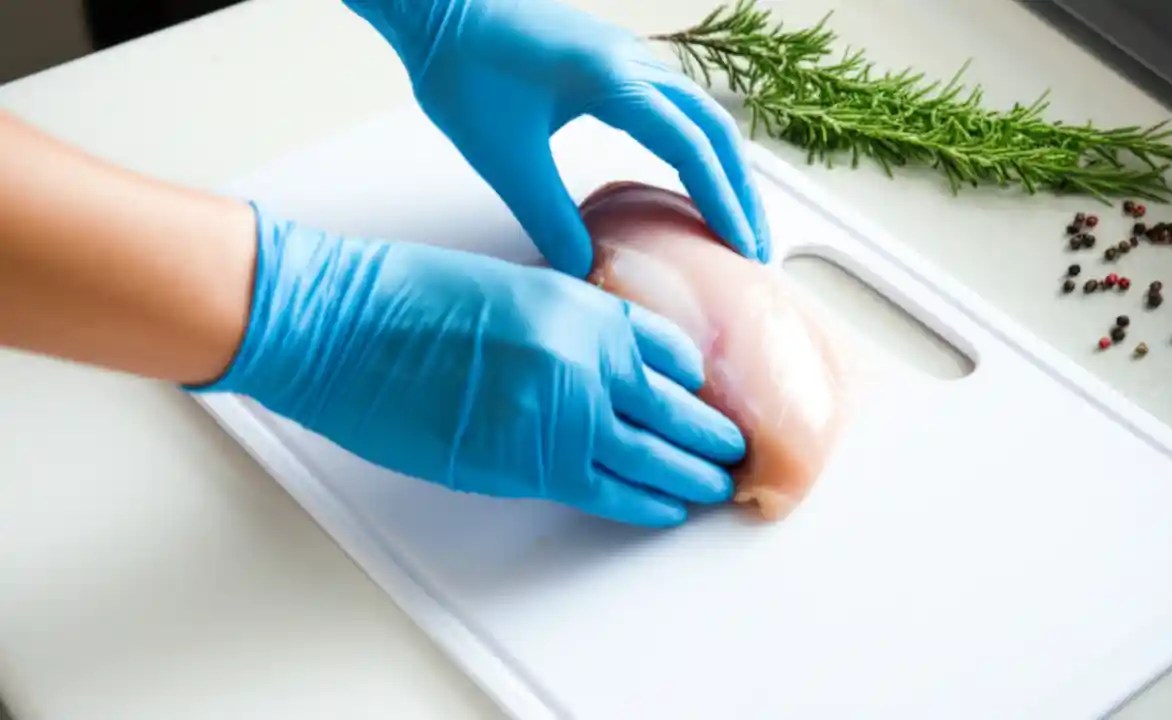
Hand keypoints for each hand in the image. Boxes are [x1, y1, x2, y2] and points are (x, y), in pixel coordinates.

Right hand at [193, 205, 745, 526]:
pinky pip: (611, 491)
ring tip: (720, 485)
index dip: (697, 380)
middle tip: (738, 449)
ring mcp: (563, 414)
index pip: (669, 348)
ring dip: (695, 474)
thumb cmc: (404, 299)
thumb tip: (601, 365)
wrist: (341, 327)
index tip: (711, 395)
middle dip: (713, 434)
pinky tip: (669, 507)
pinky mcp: (530, 464)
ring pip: (657, 456)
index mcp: (583, 305)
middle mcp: (587, 357)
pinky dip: (647, 503)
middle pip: (677, 407)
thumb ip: (567, 324)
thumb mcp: (509, 289)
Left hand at [343, 0, 770, 276]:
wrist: (438, 7)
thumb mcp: (503, 157)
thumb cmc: (461, 68)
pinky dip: (701, 146)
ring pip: (703, 113)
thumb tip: (584, 268)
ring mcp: (630, 56)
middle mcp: (635, 62)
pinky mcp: (617, 60)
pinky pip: (680, 104)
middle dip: (741, 190)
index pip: (691, 148)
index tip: (740, 246)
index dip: (721, 201)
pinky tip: (694, 178)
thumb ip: (547, 217)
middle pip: (716, 129)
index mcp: (614, 81)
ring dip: (726, 167)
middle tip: (754, 246)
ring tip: (736, 220)